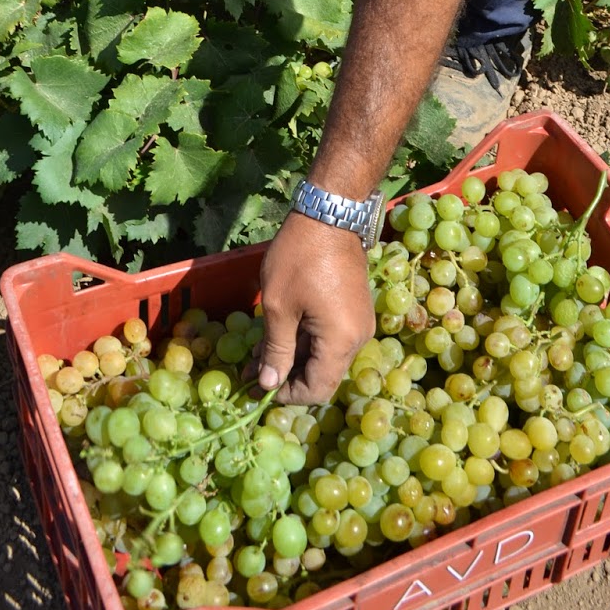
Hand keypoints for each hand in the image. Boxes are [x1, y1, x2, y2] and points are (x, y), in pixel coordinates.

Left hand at [256, 213, 374, 403]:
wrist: (329, 214)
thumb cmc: (299, 258)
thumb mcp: (279, 306)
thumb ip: (275, 350)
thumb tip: (268, 386)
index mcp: (342, 341)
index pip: (317, 389)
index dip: (287, 395)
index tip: (257, 390)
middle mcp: (358, 337)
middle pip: (323, 374)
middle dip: (286, 376)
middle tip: (250, 372)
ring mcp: (358, 321)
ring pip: (324, 355)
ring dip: (292, 357)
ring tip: (257, 354)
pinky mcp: (353, 307)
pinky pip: (329, 336)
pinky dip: (304, 339)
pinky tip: (277, 334)